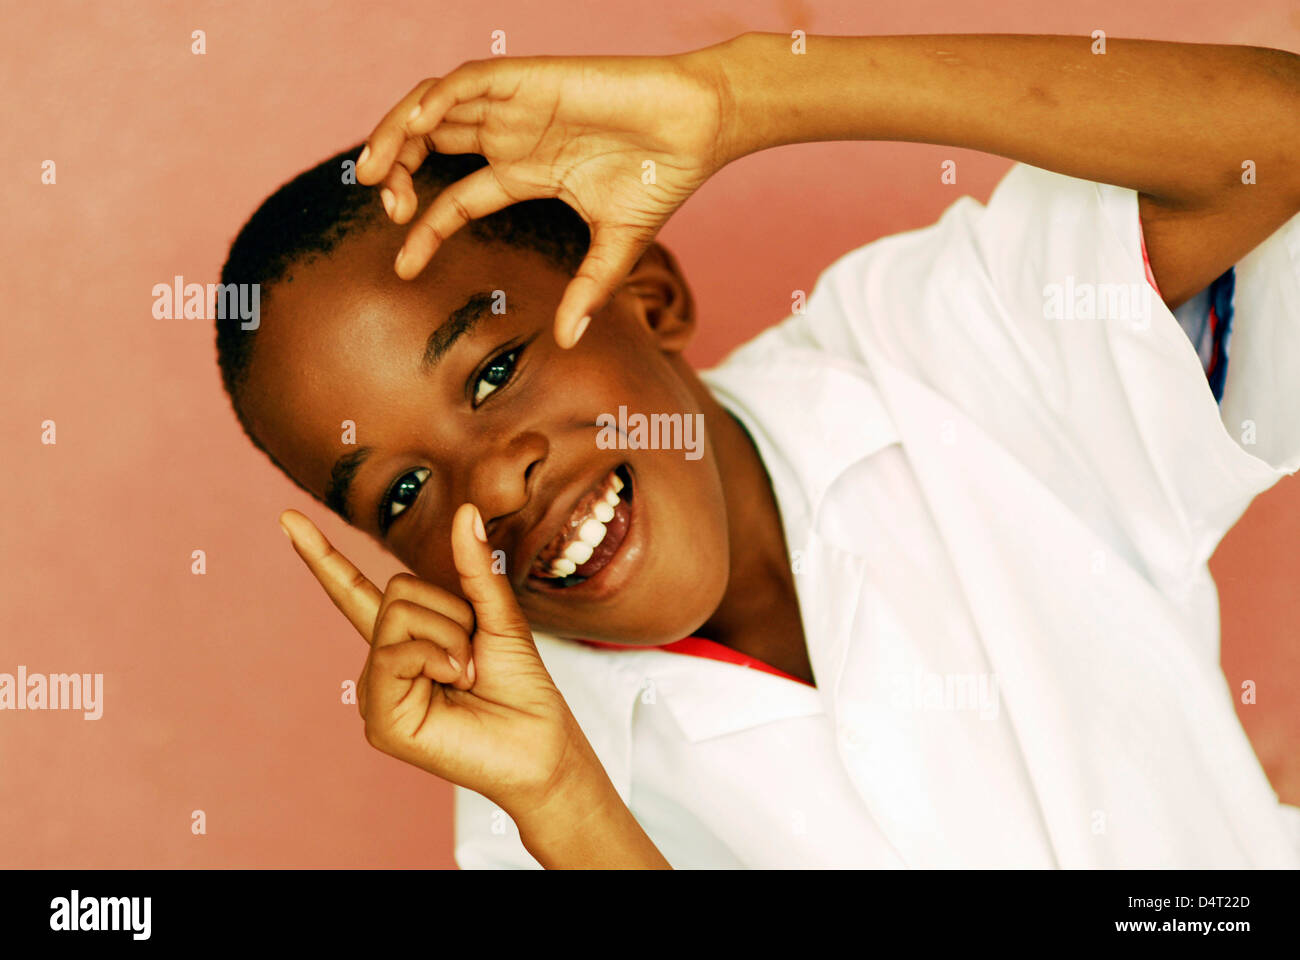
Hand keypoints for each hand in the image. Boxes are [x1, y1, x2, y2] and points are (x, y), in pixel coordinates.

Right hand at [278, 502, 589, 815]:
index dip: (321, 556)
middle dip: (449, 611)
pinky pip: (395, 654)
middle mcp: (384, 664)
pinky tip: (454, 684)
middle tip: (473, 655)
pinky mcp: (381, 721)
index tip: (288, 519)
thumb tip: (465, 510)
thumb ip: (475, 567)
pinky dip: (436, 658)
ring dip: (450, 638)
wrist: (541, 741)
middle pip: (396, 592)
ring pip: (397, 619)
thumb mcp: (498, 615)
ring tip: (468, 675)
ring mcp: (379, 693)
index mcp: (407, 639)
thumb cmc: (521, 685)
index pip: (354, 592)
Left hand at [354, 41, 734, 346]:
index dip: (426, 230)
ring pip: (435, 108)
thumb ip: (589, 290)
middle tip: (388, 210)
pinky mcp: (534, 79)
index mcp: (526, 171)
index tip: (404, 268)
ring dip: (397, 132)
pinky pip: (469, 82)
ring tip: (373, 170)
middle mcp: (513, 135)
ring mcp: (520, 105)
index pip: (457, 201)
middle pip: (430, 145)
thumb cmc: (664, 175)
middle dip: (396, 171)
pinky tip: (415, 126)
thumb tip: (569, 342)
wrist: (703, 127)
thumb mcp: (618, 246)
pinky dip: (436, 98)